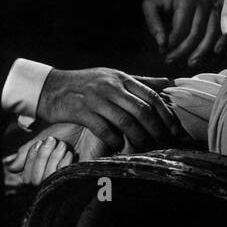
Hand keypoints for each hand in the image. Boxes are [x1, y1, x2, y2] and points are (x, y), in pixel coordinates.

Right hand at [8, 123, 82, 185]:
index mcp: (42, 169)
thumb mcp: (43, 139)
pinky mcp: (76, 179)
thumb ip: (26, 153)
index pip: (26, 177)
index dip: (30, 160)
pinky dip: (63, 164)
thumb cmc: (69, 131)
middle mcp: (51, 177)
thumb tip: (11, 169)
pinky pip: (61, 180)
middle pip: (33, 181)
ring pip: (45, 181)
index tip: (40, 142)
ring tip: (62, 145)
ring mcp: (63, 179)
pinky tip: (70, 153)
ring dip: (51, 159)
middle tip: (51, 141)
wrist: (90, 125)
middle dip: (40, 158)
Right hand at [36, 68, 181, 152]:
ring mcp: (96, 98)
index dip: (166, 114)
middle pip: (142, 110)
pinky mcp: (81, 111)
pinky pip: (104, 129)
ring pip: (126, 121)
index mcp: (121, 78)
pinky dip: (115, 141)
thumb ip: (140, 81)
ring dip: (139, 138)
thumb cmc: (85, 84)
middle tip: (164, 144)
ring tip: (145, 149)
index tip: (175, 130)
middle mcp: (111, 86)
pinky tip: (119, 147)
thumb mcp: (112, 77)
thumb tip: (168, 82)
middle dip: (157, 130)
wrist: (51, 87)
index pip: (151, 96)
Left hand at [142, 0, 223, 67]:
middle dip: (184, 51)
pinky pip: (223, 26)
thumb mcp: (149, 3)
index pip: (181, 29)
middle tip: (171, 61)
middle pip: (197, 33)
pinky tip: (214, 51)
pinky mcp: (220, 3)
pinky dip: (220, 40)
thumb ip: (153, 23)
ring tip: (191, 62)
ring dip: (202, 50)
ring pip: (212, 32)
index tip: (162, 52)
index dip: (172, 44)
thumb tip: (162, 45)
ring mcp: (214, 1)